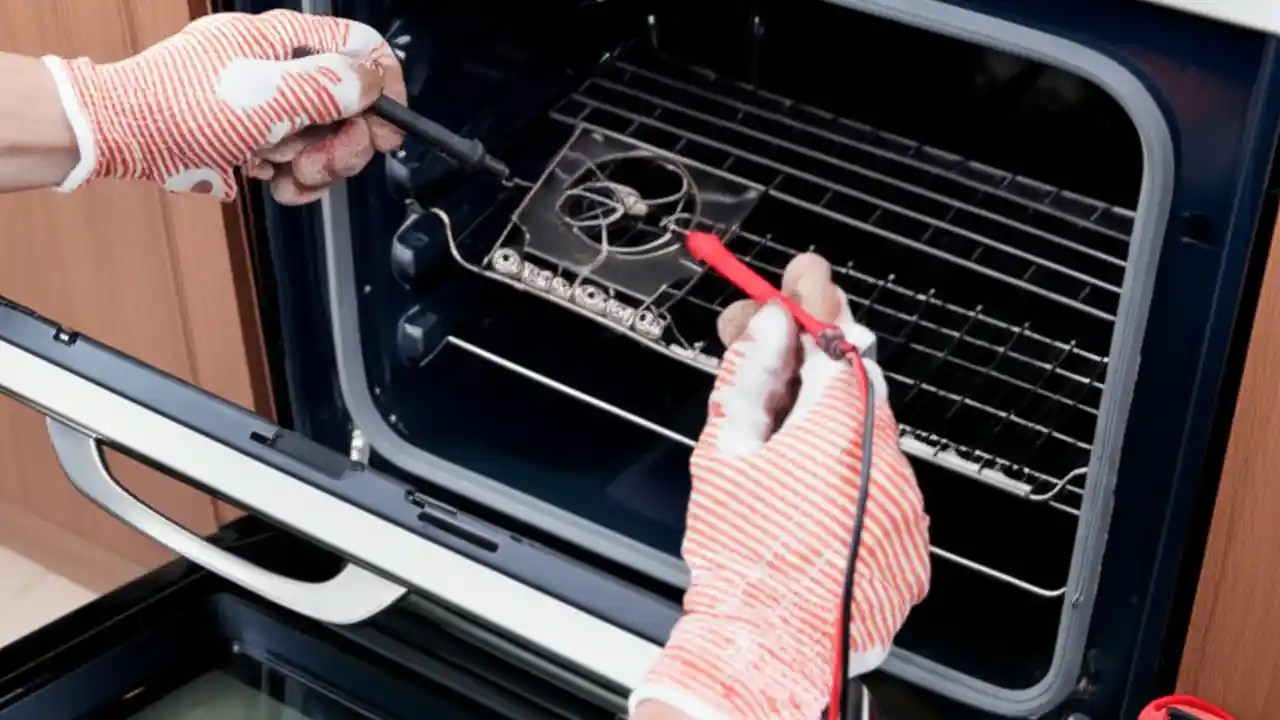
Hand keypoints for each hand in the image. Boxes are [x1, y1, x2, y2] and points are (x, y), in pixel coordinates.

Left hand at [42, 10, 405, 203]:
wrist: (123, 136)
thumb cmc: (180, 106)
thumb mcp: (268, 94)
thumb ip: (328, 86)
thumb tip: (371, 83)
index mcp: (286, 39)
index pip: (362, 48)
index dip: (385, 88)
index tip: (388, 130)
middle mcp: (282, 66)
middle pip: (350, 105)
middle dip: (343, 143)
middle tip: (324, 162)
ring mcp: (269, 102)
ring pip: (325, 139)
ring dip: (314, 166)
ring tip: (285, 172)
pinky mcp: (256, 134)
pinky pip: (297, 159)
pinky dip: (292, 178)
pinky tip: (271, 180)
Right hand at [631, 255, 930, 719]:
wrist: (767, 646)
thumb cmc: (740, 558)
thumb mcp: (725, 455)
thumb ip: (748, 380)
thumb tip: (766, 330)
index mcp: (836, 433)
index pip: (837, 340)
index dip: (817, 300)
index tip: (804, 273)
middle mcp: (884, 461)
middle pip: (856, 380)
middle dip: (815, 353)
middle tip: (769, 341)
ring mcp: (903, 498)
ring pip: (868, 425)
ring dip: (828, 408)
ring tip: (777, 417)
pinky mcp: (907, 530)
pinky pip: (878, 470)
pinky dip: (844, 455)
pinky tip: (805, 467)